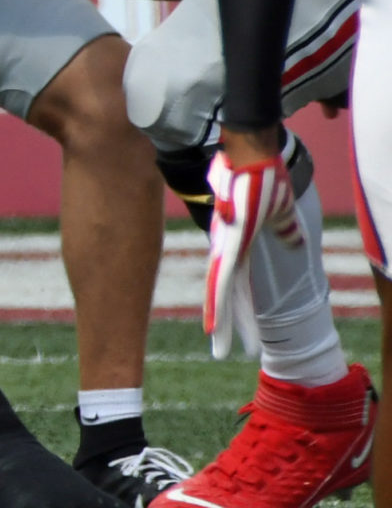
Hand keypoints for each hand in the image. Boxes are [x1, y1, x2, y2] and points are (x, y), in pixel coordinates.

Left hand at [203, 143, 298, 357]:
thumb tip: (296, 244)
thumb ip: (284, 230)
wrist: (249, 154)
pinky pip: (220, 278)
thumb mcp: (277, 211)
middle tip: (221, 353)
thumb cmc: (257, 176)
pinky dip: (216, 301)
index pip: (240, 286)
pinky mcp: (227, 242)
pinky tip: (211, 320)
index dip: (240, 310)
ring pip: (220, 292)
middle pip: (229, 295)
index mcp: (239, 246)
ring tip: (216, 346)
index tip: (242, 333)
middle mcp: (228, 249)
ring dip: (221, 320)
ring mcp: (226, 247)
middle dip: (228, 325)